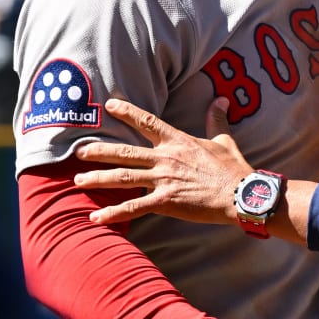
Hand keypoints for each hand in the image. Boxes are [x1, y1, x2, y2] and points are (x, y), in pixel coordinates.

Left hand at [73, 97, 255, 227]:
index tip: (109, 105)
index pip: (148, 122)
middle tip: (77, 151)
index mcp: (179, 141)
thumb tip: (222, 100)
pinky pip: (134, 207)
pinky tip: (96, 217)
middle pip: (125, 152)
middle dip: (99, 151)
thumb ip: (217, 120)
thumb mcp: (224, 140)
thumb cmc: (234, 169)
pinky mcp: (166, 202)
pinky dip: (114, 213)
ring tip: (77, 181)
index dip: (127, 112)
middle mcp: (166, 158)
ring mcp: (164, 180)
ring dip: (98, 179)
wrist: (241, 194)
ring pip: (123, 177)